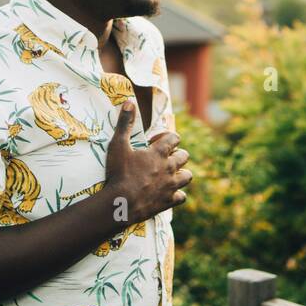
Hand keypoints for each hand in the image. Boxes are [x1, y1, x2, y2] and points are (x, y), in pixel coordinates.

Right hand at [104, 101, 191, 222]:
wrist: (121, 203)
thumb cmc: (119, 173)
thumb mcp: (118, 145)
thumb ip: (124, 123)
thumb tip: (129, 102)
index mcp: (159, 153)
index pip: (174, 138)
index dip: (168, 137)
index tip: (155, 141)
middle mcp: (169, 168)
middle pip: (184, 156)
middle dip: (177, 154)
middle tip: (163, 157)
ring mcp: (171, 186)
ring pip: (188, 176)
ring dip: (181, 173)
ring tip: (170, 174)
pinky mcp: (169, 201)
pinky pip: (182, 196)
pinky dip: (177, 194)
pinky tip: (168, 193)